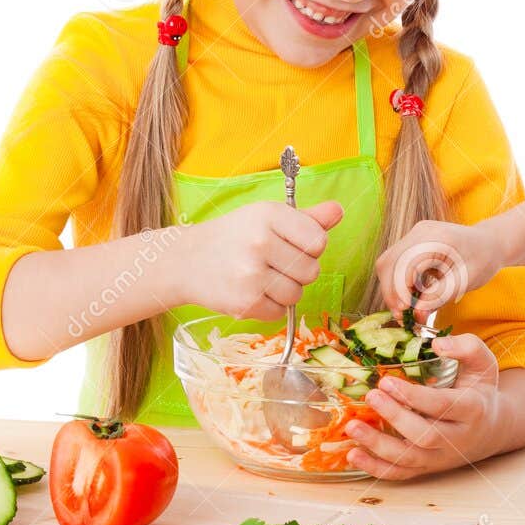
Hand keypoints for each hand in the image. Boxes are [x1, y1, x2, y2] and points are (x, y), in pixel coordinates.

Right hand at [168, 199, 343, 320]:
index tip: (291, 245)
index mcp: (269, 215)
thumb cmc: (234, 236)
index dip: (310, 247)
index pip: (318, 241)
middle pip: (311, 271)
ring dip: (284, 290)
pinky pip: (279, 312)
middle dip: (297, 271)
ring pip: (296, 294)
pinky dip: (269, 307)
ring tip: (260, 277)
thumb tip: (338, 211)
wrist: (185, 260)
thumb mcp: (267, 217)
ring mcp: (251, 274)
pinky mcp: (244, 303)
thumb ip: (307, 218)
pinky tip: (250, 291)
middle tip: (272, 263)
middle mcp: (260, 242)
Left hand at [343, 333, 508, 478]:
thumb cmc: (479, 391)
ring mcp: (440, 457)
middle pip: (424, 435)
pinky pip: (400, 474)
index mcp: (472, 410)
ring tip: (353, 426)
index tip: (387, 381)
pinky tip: (353, 454)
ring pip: (409, 458)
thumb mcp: (483, 364)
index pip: (442, 406)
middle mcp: (457, 439)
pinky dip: (375, 467)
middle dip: (395, 417)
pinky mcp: (426, 468)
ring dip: (378, 445)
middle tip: (371, 396)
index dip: (414, 396)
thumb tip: (438, 344)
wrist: (489, 430)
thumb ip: (467, 347)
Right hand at [373, 219, 504, 314]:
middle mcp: (421, 231)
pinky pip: (394, 263)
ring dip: (392, 289)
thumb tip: (417, 314)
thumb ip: (440, 296)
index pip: (405, 263)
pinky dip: (397, 283)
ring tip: (407, 309)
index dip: (399, 289)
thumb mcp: (466, 281)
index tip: (404, 312)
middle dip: (391, 292)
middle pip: (389, 262)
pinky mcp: (411, 241)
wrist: (488, 243)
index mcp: (438, 237)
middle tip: (402, 316)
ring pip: (387, 263)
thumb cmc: (482, 261)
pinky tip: (410, 297)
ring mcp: (414, 234)